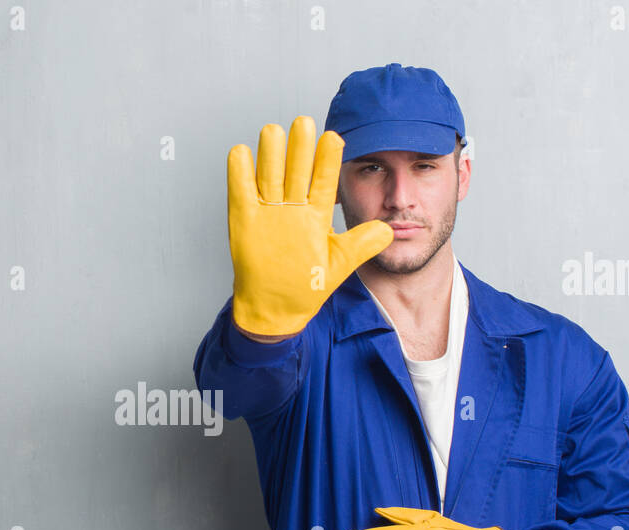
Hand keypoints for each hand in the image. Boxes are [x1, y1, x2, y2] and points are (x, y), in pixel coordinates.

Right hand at [227, 116, 394, 336]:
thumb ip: (361, 245)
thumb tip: (389, 231)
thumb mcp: (339, 265)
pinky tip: (242, 153)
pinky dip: (239, 173)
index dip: (327, 161)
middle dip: (299, 149)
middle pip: (295, 171)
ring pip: (269, 175)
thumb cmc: (307, 286)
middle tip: (304, 123)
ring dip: (270, 154)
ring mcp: (267, 211)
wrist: (276, 307)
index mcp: (316, 214)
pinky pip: (240, 192)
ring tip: (275, 131)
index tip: (335, 138)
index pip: (324, 181)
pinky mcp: (243, 219)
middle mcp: (292, 207)